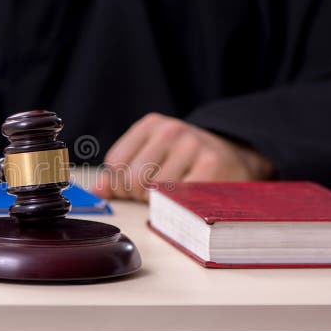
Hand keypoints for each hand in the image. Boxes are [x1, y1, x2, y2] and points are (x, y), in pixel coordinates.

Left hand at [93, 112, 273, 201]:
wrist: (235, 155)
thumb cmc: (186, 160)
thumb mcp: (152, 155)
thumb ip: (121, 172)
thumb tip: (96, 192)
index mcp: (150, 125)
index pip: (114, 162)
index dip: (118, 184)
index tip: (132, 189)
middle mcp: (170, 130)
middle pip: (131, 178)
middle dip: (137, 195)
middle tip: (153, 195)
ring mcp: (192, 145)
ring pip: (154, 190)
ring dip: (158, 202)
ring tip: (172, 194)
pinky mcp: (211, 164)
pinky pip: (179, 197)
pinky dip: (177, 205)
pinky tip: (187, 197)